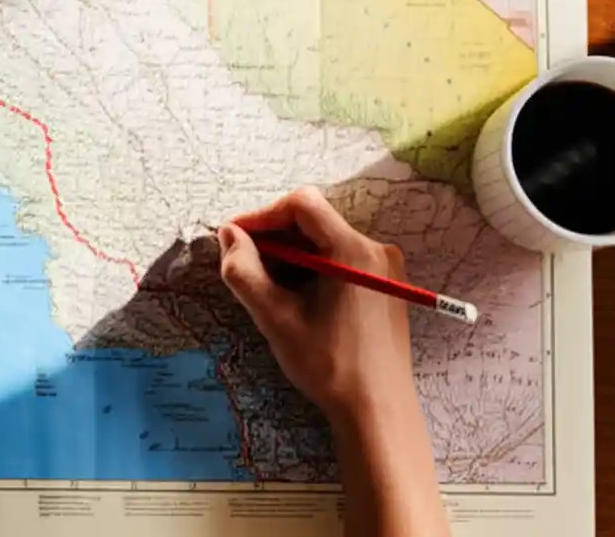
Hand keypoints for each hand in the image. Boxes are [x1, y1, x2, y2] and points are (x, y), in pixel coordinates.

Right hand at [217, 186, 414, 423]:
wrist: (378, 410)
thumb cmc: (329, 365)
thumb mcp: (276, 319)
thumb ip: (245, 272)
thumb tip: (228, 236)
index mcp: (353, 250)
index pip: (302, 205)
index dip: (261, 215)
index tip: (232, 237)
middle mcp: (375, 250)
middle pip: (314, 222)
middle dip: (273, 238)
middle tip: (242, 264)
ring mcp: (385, 268)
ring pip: (326, 243)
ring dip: (291, 256)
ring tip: (264, 286)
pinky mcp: (386, 286)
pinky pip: (341, 261)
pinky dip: (312, 270)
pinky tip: (294, 298)